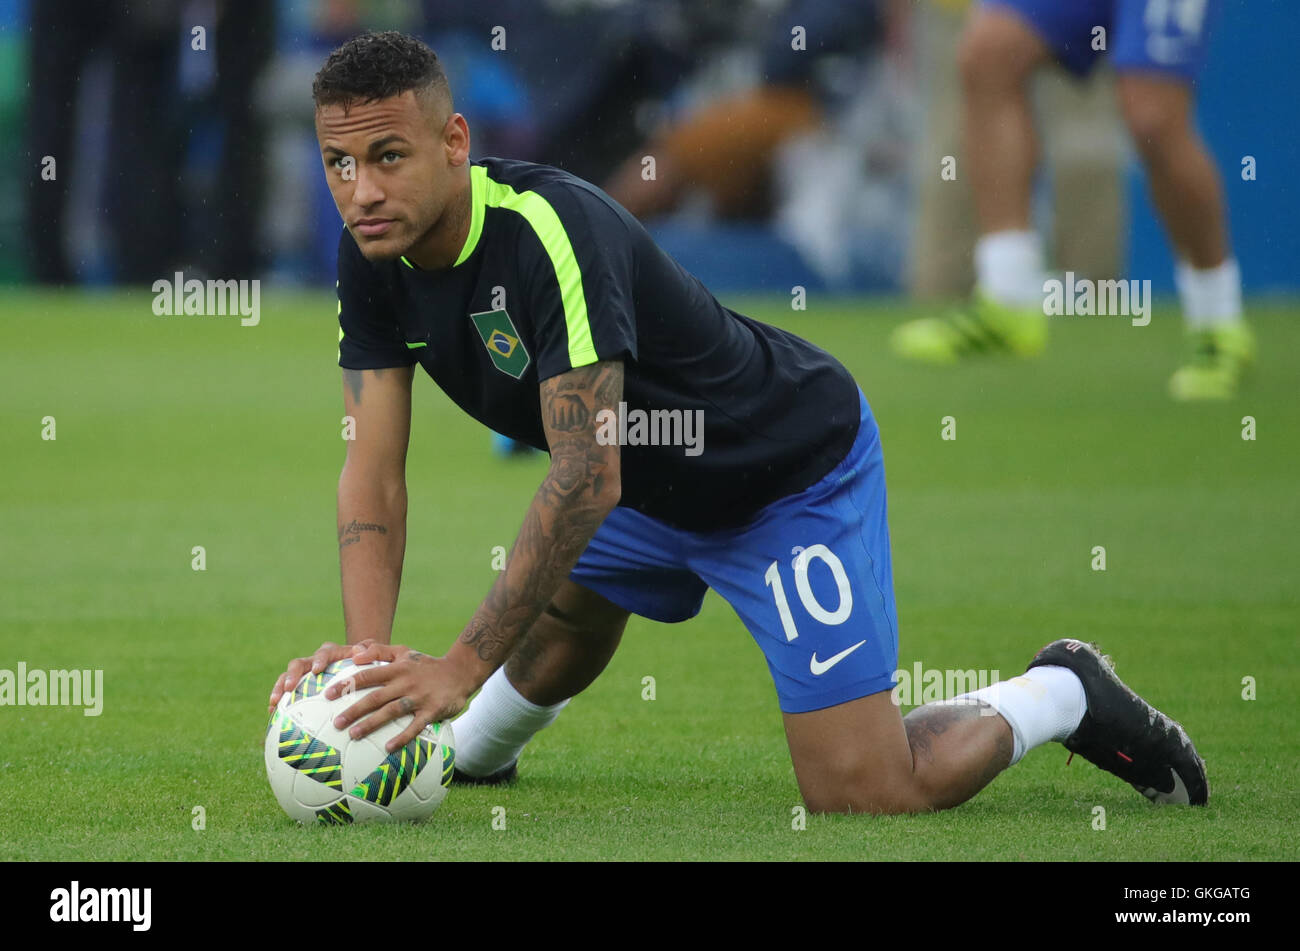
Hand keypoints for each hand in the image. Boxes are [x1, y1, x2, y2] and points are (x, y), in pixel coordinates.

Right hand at [267, 639, 376, 712]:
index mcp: (332, 653)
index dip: (319, 660)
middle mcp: (315, 661)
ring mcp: (305, 674)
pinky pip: (286, 692)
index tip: (317, 670)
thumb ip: (370, 649)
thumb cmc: (367, 663)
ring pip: (287, 677)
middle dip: (292, 675)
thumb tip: (360, 650)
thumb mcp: (373, 653)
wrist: (357, 666)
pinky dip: (279, 701)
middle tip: (289, 688)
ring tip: (274, 704)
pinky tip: (272, 714)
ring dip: (279, 689)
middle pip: (299, 664)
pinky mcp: (300, 686)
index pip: (324, 653)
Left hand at [324, 642, 475, 751]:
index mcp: (397, 668)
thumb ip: (379, 650)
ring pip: (392, 711)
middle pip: (376, 696)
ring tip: (353, 735)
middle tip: (335, 723)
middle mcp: (406, 682)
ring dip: (372, 724)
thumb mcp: (404, 651)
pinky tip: (388, 748)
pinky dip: (402, 737)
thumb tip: (355, 654)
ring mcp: (419, 697)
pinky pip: (415, 726)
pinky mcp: (432, 711)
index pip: (367, 675)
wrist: (460, 671)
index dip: (347, 684)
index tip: (327, 695)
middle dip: (354, 709)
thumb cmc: (426, 664)